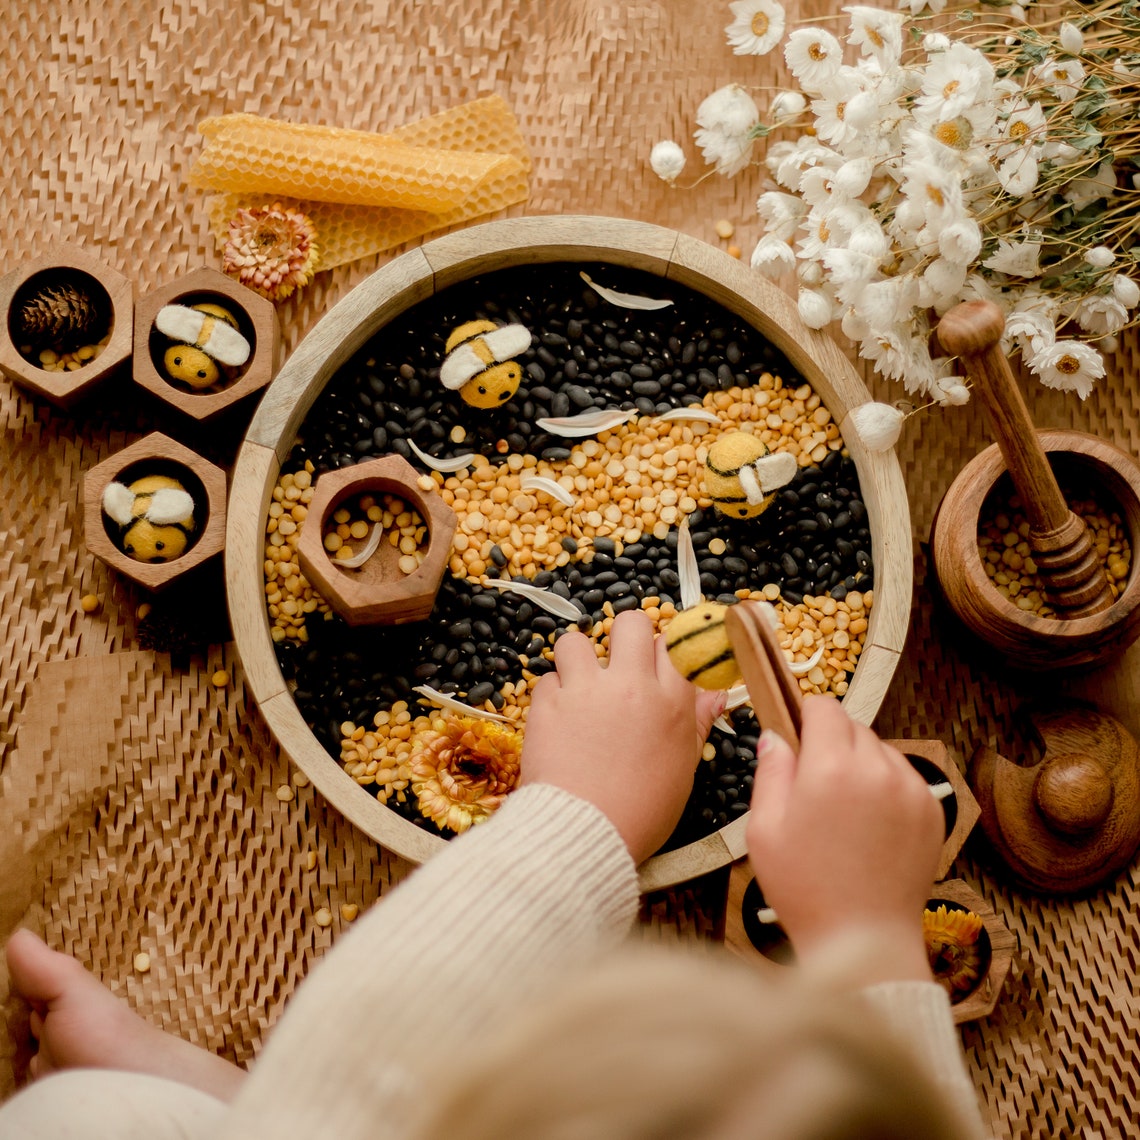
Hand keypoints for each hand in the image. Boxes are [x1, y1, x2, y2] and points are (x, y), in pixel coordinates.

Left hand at [521, 610, 723, 863]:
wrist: (583, 834)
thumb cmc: (641, 812)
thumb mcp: (682, 769)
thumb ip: (696, 723)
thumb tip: (715, 694)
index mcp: (669, 702)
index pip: (675, 644)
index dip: (666, 648)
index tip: (659, 660)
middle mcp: (629, 686)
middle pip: (631, 623)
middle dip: (626, 635)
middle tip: (620, 663)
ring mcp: (585, 691)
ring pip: (577, 641)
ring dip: (578, 659)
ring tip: (581, 685)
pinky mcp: (547, 704)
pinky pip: (547, 679)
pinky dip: (553, 695)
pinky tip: (560, 719)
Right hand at [745, 696, 942, 981]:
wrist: (863, 939)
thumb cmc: (804, 887)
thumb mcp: (764, 828)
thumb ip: (771, 772)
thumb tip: (776, 737)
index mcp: (831, 767)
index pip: (824, 707)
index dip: (806, 716)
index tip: (798, 737)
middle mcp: (877, 769)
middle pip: (853, 726)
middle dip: (832, 743)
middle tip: (816, 784)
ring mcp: (911, 790)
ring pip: (880, 750)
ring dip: (861, 764)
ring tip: (845, 810)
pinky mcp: (932, 811)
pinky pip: (904, 778)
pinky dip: (886, 788)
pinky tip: (870, 825)